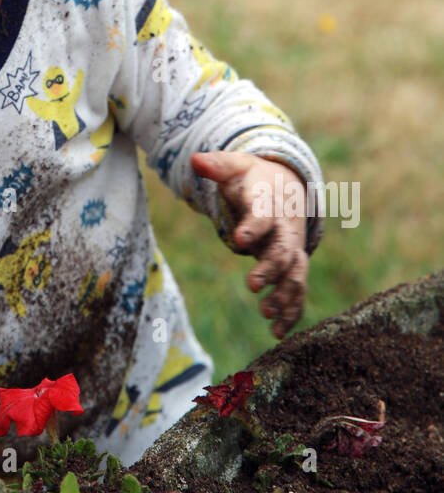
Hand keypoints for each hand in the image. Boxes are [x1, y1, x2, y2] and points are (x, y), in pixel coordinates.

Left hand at [190, 151, 307, 339]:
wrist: (286, 189)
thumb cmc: (253, 180)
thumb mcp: (235, 167)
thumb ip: (216, 165)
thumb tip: (193, 159)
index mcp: (270, 206)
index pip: (263, 217)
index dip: (252, 228)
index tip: (239, 240)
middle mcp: (286, 231)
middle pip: (283, 252)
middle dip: (270, 269)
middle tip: (251, 285)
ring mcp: (293, 250)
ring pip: (295, 275)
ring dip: (283, 295)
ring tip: (266, 315)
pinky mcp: (293, 267)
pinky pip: (297, 291)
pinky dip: (291, 311)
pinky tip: (278, 333)